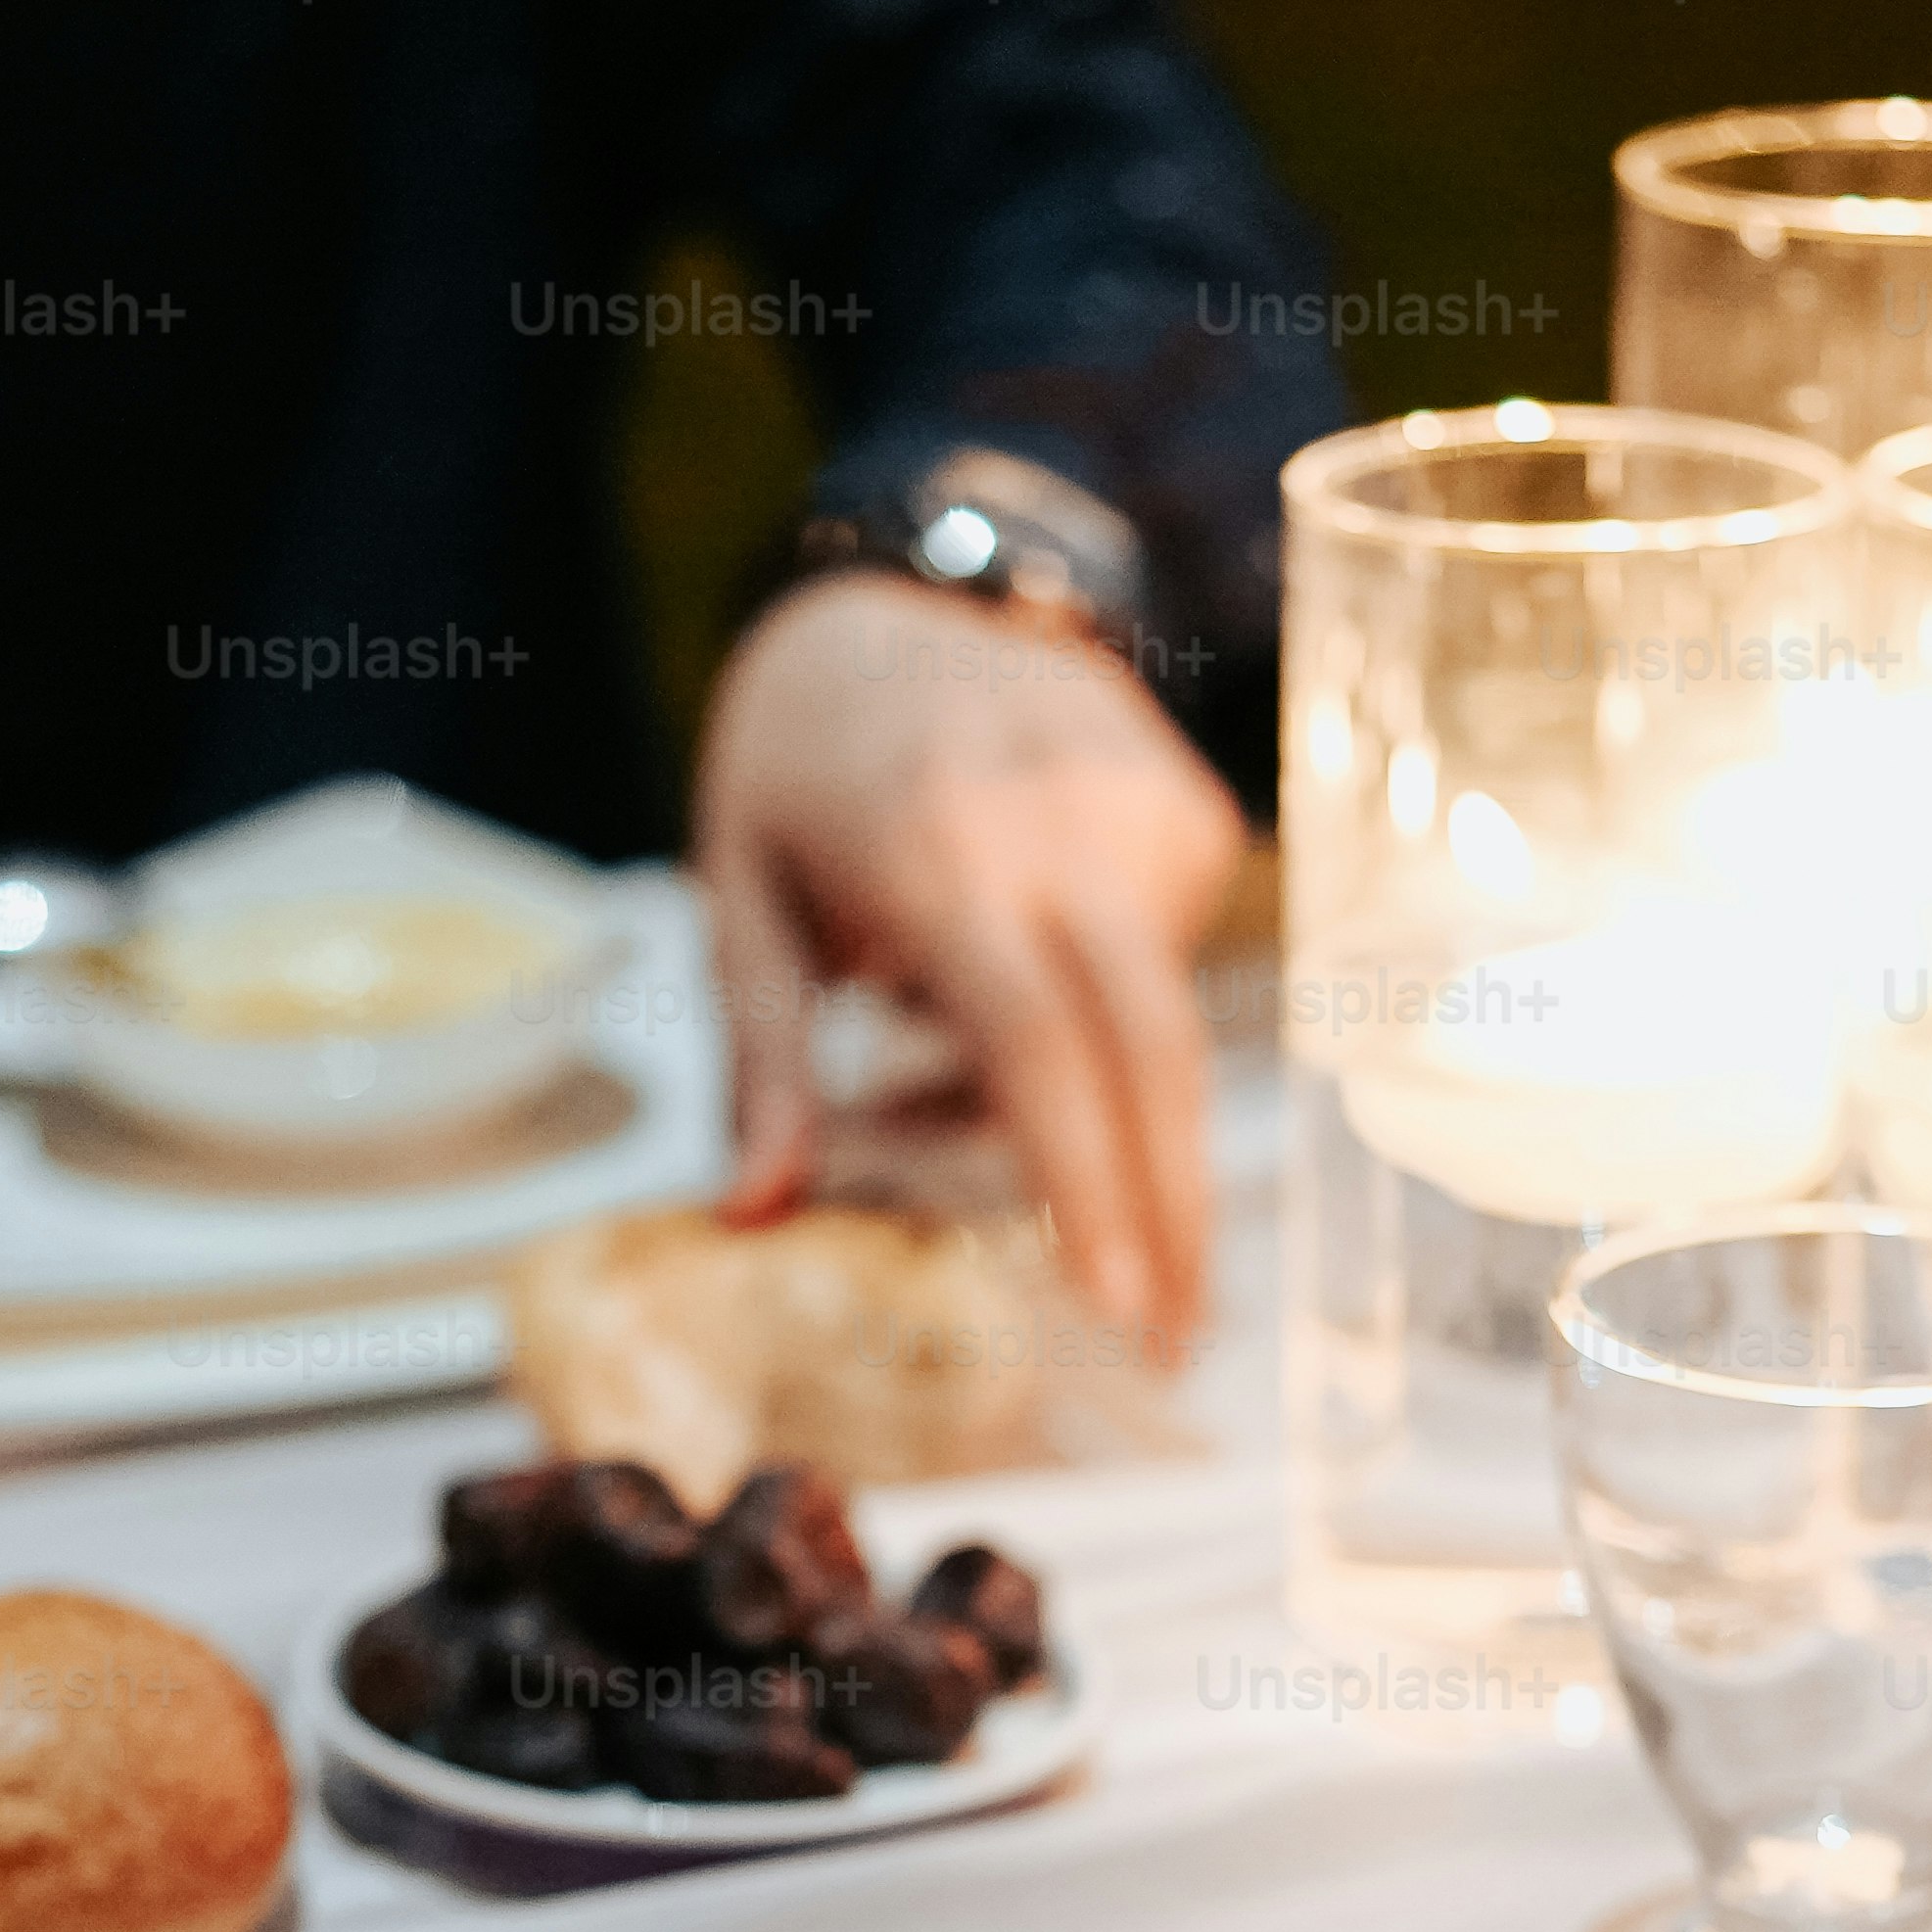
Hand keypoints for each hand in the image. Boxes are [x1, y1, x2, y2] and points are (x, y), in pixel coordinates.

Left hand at [695, 571, 1238, 1364]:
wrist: (903, 591)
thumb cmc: (797, 764)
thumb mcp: (738, 899)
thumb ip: (761, 1060)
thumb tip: (751, 1215)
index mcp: (939, 860)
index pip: (1040, 1050)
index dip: (1088, 1186)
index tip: (1119, 1304)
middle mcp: (1062, 832)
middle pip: (1156, 1058)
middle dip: (1174, 1213)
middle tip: (1168, 1340)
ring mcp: (1143, 813)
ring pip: (1159, 1027)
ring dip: (1088, 1113)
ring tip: (932, 1068)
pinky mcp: (1193, 814)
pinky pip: (1166, 965)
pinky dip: (1099, 1019)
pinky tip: (1001, 972)